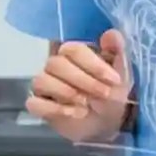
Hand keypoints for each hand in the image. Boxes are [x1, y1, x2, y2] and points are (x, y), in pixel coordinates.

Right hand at [28, 29, 130, 143]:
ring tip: (86, 104)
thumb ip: (117, 50)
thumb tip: (111, 34)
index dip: (93, 64)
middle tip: (104, 93)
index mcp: (73, 53)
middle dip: (83, 80)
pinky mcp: (40, 106)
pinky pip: (34, 103)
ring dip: (66, 92)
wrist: (107, 121)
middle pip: (56, 63)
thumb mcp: (121, 72)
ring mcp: (44, 85)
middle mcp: (54, 65)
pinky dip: (54, 108)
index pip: (74, 49)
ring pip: (41, 80)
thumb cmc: (110, 91)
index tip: (113, 79)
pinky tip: (74, 113)